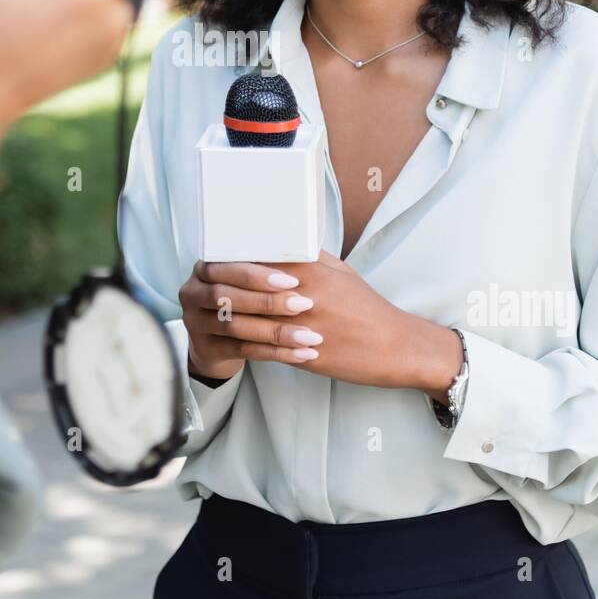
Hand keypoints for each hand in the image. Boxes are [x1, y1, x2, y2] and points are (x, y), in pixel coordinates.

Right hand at [179, 258, 324, 381]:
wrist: (218, 342)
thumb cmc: (243, 300)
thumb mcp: (248, 281)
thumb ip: (267, 265)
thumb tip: (308, 254)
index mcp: (204, 267)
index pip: (228, 267)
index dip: (258, 275)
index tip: (293, 280)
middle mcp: (193, 293)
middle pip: (226, 296)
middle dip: (268, 301)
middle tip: (303, 304)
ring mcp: (195, 323)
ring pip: (235, 326)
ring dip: (276, 331)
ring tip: (308, 335)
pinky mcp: (206, 349)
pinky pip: (242, 350)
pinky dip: (274, 352)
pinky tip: (300, 353)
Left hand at [181, 250, 461, 390]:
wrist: (395, 347)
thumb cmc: (367, 307)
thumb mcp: (341, 272)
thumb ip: (309, 256)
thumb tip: (285, 242)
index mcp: (311, 271)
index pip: (259, 261)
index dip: (232, 263)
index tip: (211, 262)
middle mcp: (305, 296)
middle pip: (248, 291)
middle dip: (221, 290)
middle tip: (201, 289)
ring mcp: (304, 328)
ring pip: (251, 323)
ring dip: (229, 320)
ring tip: (211, 316)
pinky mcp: (305, 356)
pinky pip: (267, 351)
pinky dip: (247, 345)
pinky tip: (233, 341)